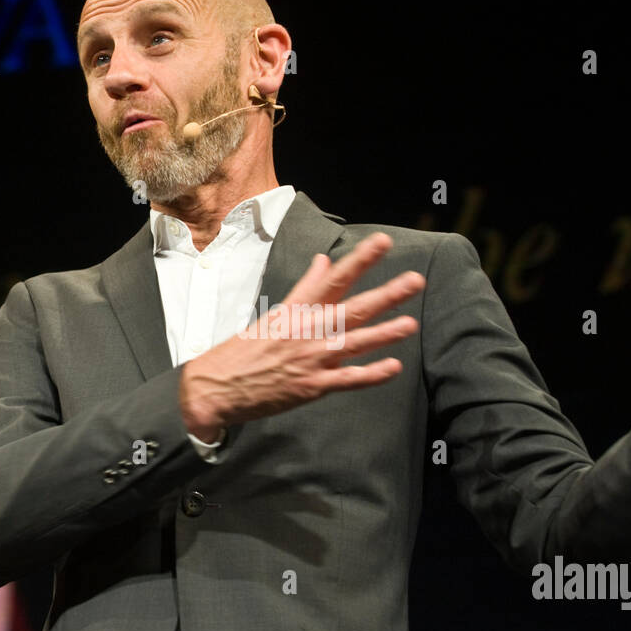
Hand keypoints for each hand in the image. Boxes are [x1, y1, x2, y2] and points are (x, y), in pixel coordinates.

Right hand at [179, 232, 425, 439]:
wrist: (215, 386)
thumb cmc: (243, 351)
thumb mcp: (273, 314)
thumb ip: (305, 289)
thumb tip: (324, 262)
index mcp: (297, 311)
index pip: (334, 278)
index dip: (360, 260)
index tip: (383, 242)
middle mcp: (306, 331)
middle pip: (352, 308)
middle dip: (385, 293)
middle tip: (415, 280)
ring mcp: (309, 359)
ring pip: (354, 342)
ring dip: (384, 332)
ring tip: (410, 323)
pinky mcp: (310, 387)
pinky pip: (346, 380)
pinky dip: (370, 374)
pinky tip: (392, 367)